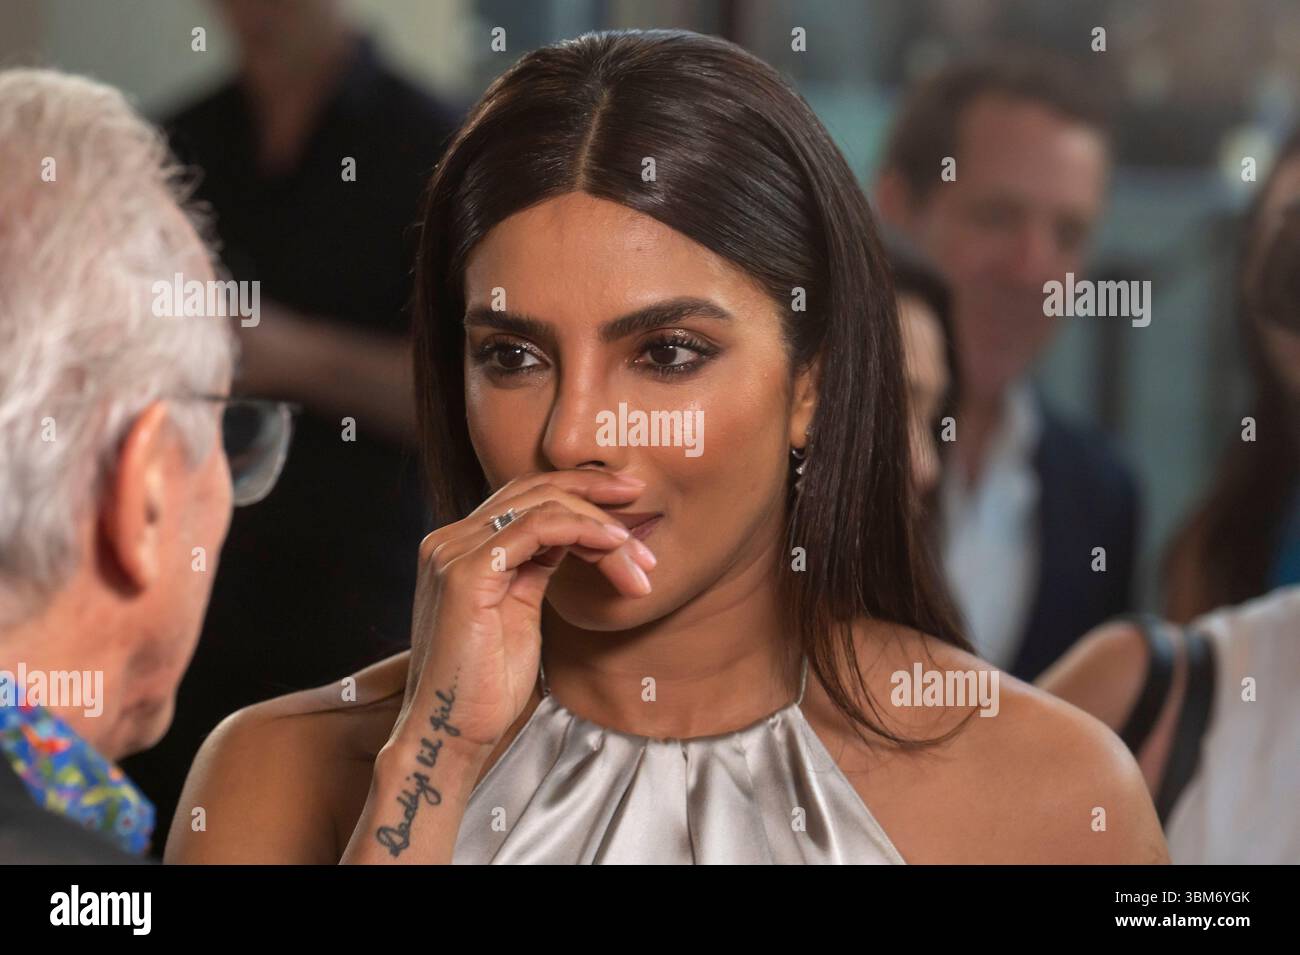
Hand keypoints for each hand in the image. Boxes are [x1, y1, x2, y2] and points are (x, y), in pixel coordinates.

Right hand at [394, 469, 655, 755]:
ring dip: (602, 526)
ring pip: (542, 506)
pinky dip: (583, 531)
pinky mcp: (466, 572)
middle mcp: (450, 540)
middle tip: (642, 500)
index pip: (524, 495)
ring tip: (640, 558)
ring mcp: (453, 552)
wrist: (452, 732)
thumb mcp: (520, 610)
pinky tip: (613, 547)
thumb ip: (536, 568)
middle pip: (533, 488)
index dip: (578, 489)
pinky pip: (537, 529)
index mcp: (461, 546)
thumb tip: (574, 539)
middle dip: (595, 491)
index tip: (626, 501)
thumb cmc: (487, 684)